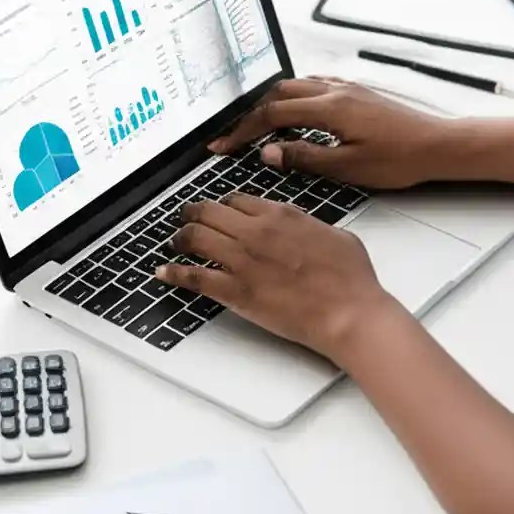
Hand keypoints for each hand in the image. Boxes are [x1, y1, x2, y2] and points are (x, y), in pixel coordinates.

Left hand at [155, 194, 397, 359]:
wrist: (348, 312)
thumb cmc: (350, 279)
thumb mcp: (336, 234)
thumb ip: (310, 225)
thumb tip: (301, 228)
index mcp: (281, 215)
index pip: (237, 200)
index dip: (223, 204)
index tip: (219, 210)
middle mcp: (256, 232)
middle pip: (209, 212)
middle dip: (193, 213)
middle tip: (186, 218)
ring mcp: (242, 261)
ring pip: (195, 237)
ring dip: (180, 237)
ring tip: (175, 242)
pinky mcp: (235, 292)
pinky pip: (193, 278)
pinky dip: (174, 273)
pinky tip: (163, 272)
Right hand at [208, 77, 452, 188]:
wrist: (437, 146)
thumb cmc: (398, 160)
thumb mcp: (347, 167)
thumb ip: (305, 157)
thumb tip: (268, 153)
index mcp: (329, 108)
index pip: (272, 115)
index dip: (243, 130)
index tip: (222, 145)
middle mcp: (335, 91)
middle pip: (278, 94)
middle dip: (251, 114)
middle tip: (233, 135)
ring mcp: (347, 88)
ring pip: (296, 86)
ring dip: (272, 103)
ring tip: (257, 126)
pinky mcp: (358, 93)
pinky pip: (316, 86)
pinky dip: (297, 97)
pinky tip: (297, 111)